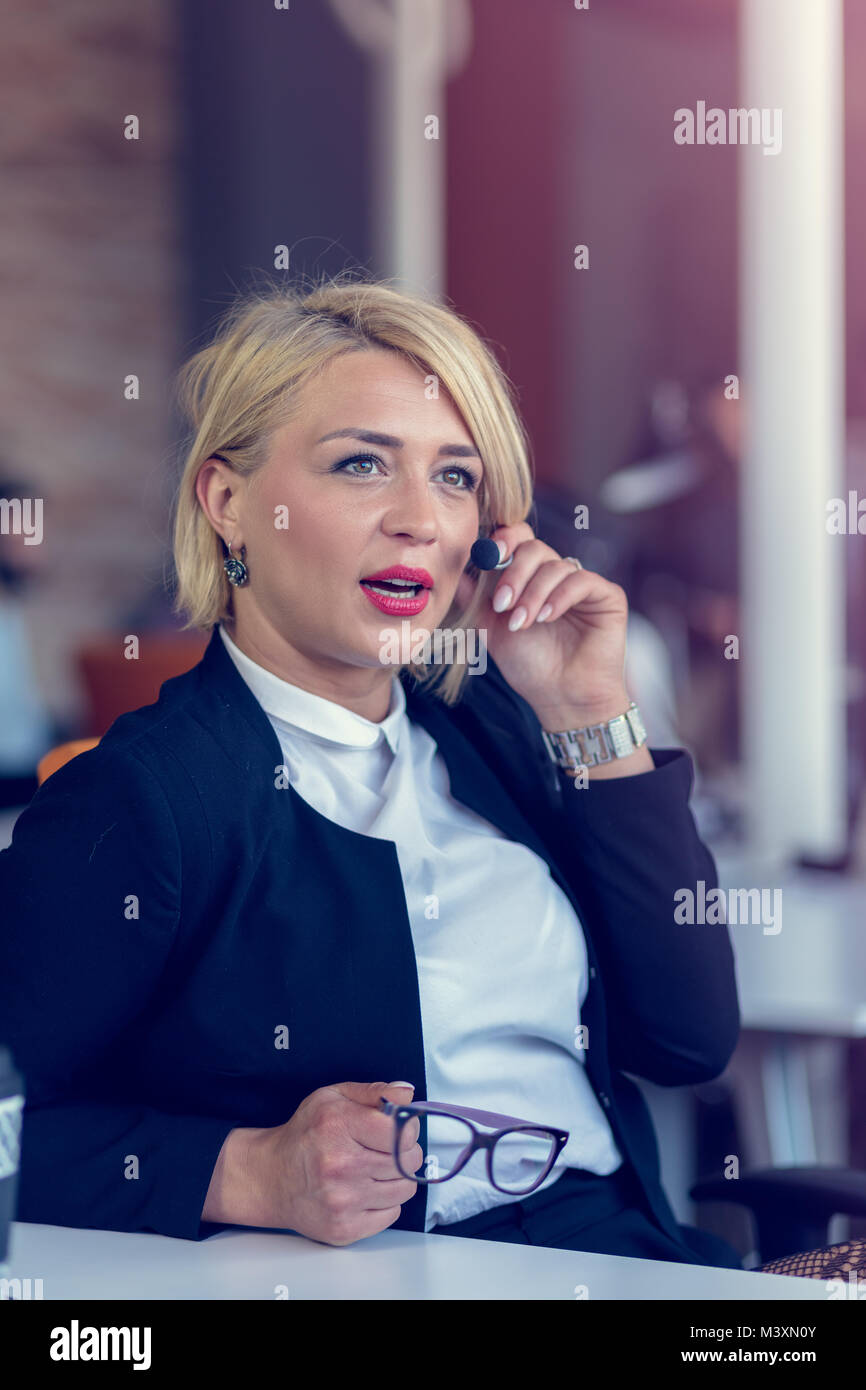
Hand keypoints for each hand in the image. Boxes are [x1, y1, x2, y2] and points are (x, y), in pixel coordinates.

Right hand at [247, 1080, 421, 1245]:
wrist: (271, 1178)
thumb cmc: (304, 1136)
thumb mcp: (332, 1097)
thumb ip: (374, 1092)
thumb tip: (407, 1095)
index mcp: (337, 1126)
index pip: (402, 1131)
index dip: (406, 1129)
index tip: (397, 1129)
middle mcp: (339, 1165)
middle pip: (408, 1161)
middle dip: (405, 1152)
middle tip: (385, 1149)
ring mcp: (342, 1201)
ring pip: (405, 1188)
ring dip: (396, 1178)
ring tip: (374, 1169)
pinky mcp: (344, 1228)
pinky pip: (392, 1214)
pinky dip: (385, 1202)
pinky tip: (365, 1190)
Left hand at [455, 522, 630, 730]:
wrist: (562, 699)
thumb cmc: (530, 666)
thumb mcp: (491, 630)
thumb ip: (475, 600)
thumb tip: (455, 570)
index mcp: (530, 577)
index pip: (519, 539)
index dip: (504, 540)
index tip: (488, 556)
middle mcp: (557, 576)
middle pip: (534, 548)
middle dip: (513, 574)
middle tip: (502, 605)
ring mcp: (583, 584)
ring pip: (556, 566)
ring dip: (533, 595)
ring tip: (521, 624)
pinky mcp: (607, 596)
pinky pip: (581, 580)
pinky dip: (559, 597)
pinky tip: (547, 618)